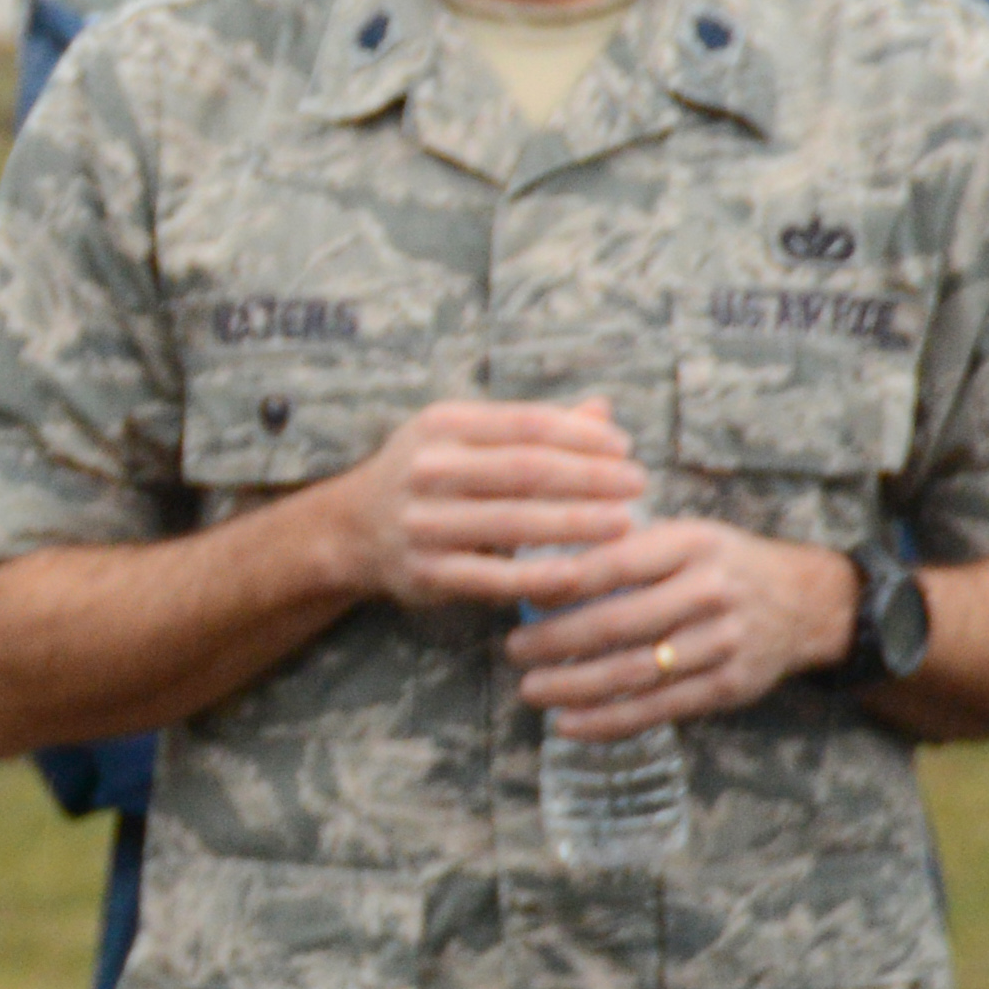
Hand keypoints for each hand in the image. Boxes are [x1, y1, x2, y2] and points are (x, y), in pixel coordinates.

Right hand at [340, 397, 646, 608]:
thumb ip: (532, 428)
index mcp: (441, 425)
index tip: (624, 447)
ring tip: (624, 523)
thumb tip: (602, 410)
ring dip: (576, 524)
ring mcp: (423, 523)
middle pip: (524, 471)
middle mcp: (426, 470)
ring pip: (513, 523)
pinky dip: (540, 577)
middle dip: (589, 477)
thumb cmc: (428, 475)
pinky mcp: (426, 573)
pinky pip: (494, 578)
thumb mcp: (465, 438)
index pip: (524, 425)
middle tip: (638, 484)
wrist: (350, 530)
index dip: (580, 435)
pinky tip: (580, 573)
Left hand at [510, 522, 857, 740]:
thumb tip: (537, 560)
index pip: (615, 562)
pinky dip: (608, 721)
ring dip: (573, 687)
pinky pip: (659, 709)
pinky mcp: (729, 685)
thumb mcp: (687, 535)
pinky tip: (568, 725)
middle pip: (618, 622)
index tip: (520, 595)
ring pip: (635, 672)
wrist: (808, 602)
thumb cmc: (723, 565)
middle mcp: (711, 591)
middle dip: (556, 641)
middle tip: (513, 650)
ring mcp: (723, 641)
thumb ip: (627, 547)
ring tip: (532, 689)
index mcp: (692, 543)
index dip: (562, 582)